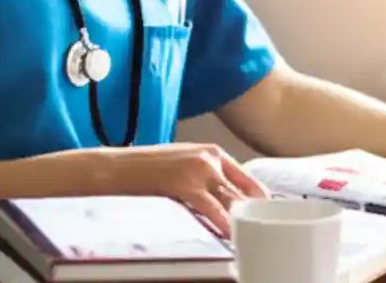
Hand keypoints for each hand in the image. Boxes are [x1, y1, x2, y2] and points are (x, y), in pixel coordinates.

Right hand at [107, 143, 268, 235]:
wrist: (119, 166)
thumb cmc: (148, 166)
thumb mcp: (185, 161)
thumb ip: (207, 174)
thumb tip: (226, 196)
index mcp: (212, 152)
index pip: (246, 177)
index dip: (258, 198)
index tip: (266, 211)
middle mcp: (211, 158)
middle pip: (242, 191)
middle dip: (252, 212)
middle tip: (261, 228)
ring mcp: (200, 171)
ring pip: (231, 201)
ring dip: (242, 220)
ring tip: (251, 235)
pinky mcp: (186, 186)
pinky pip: (213, 210)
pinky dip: (224, 223)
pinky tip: (230, 234)